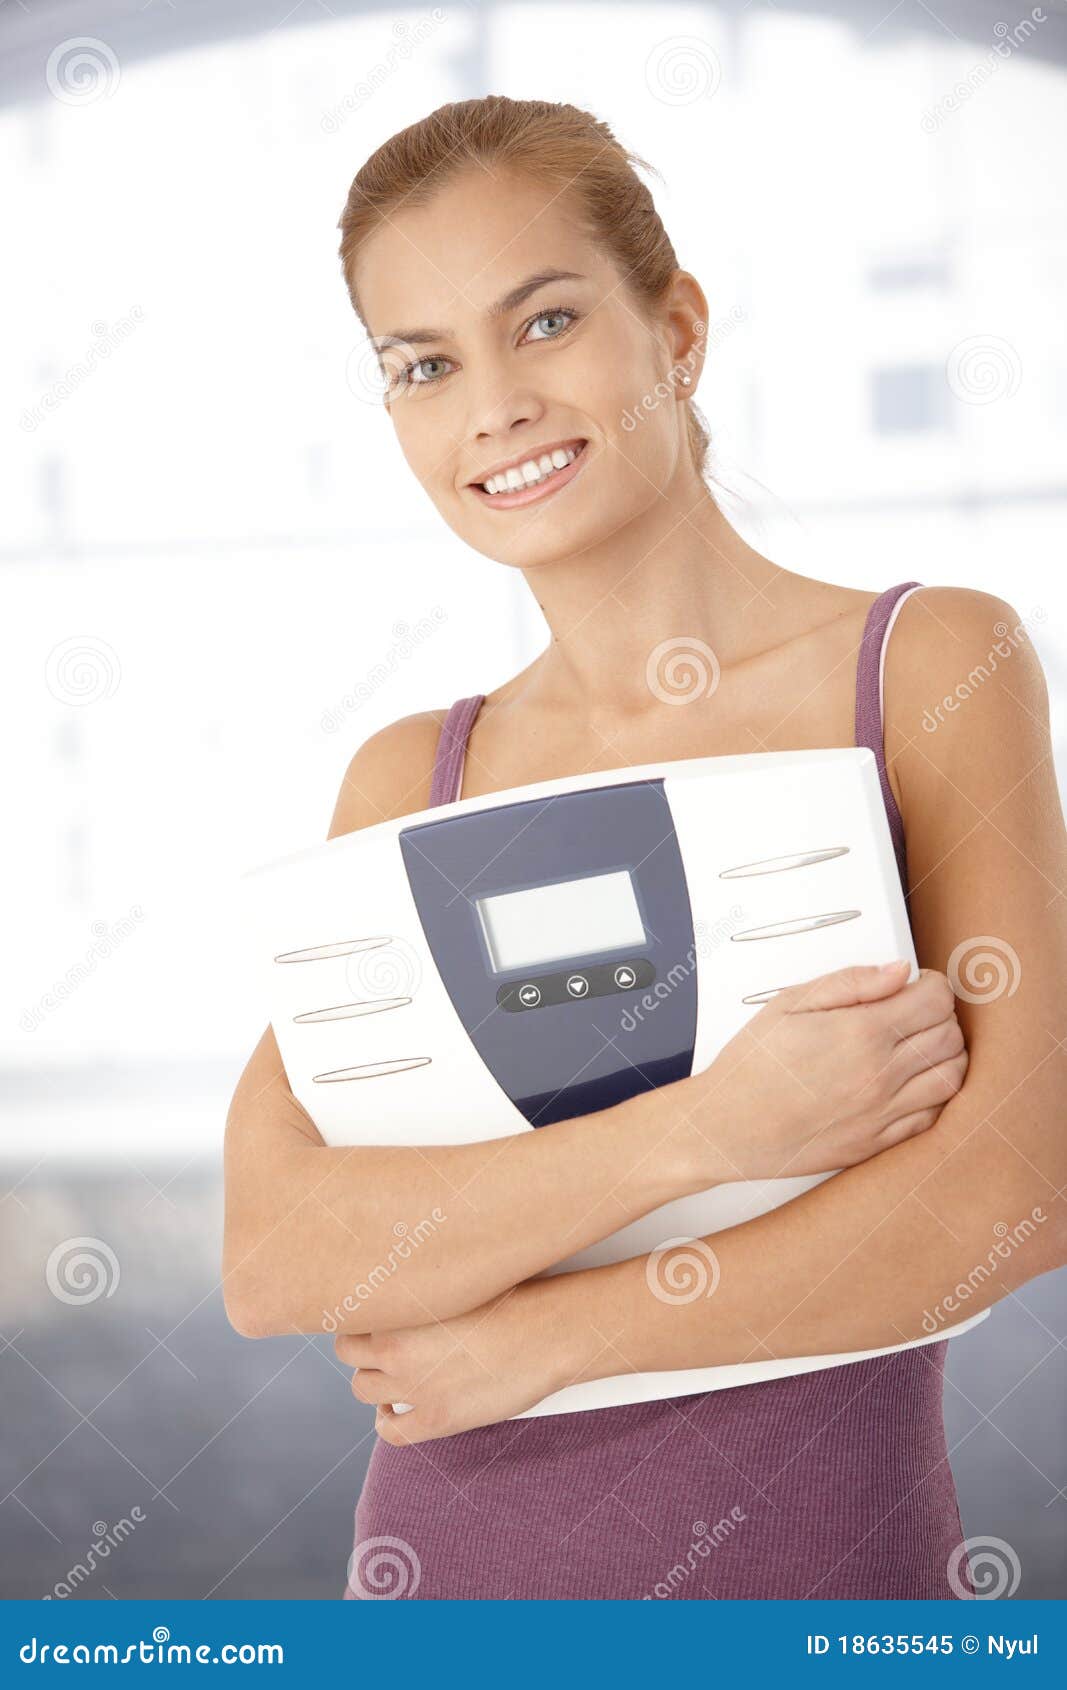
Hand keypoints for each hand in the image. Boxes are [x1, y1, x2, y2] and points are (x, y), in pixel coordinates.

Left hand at [335, 1279, 567, 1443]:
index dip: (361, 1316)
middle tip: (378, 1346)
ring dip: (372, 1382)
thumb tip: (406, 1287)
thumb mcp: (456, 1280)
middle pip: (348, 1351)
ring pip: (361, 1388)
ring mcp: (412, 1386)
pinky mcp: (434, 1418)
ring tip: (387, 1378)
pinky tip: (393, 1412)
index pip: (351, 1312)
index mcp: (399, 1306)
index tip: (371, 1318)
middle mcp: (395, 1346)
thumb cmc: (513, 1298)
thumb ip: (421, 1288)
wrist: (547, 1333)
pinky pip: (390, 1431)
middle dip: (361, 1348)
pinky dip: (385, 1422)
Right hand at [680, 961, 966, 1181]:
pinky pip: (932, 1117)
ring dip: (947, 1055)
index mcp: (861, 1033)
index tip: (920, 984)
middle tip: (918, 1011)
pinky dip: (934, 1095)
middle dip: (941, 1015)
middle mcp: (880, 1075)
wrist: (726, 1127)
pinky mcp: (877, 1143)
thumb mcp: (788, 1005)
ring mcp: (882, 1113)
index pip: (935, 1000)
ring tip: (922, 1044)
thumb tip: (898, 971)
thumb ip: (850, 982)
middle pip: (949, 1036)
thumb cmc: (750, 1067)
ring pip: (952, 1077)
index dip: (934, 985)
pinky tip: (914, 1082)